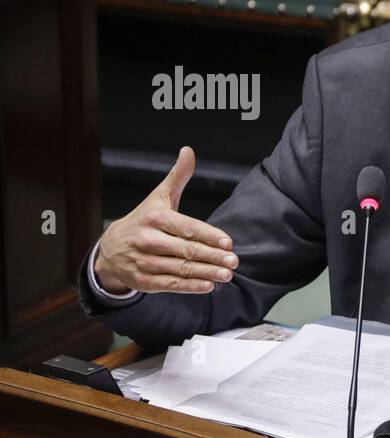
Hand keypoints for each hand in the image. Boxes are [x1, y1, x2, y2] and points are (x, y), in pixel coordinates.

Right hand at [93, 146, 238, 294]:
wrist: (109, 249)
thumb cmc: (143, 221)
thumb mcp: (158, 197)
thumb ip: (177, 177)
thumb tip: (188, 151)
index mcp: (155, 218)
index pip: (187, 228)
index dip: (208, 236)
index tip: (228, 242)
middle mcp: (148, 240)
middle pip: (186, 250)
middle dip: (212, 256)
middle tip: (233, 261)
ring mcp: (144, 261)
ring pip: (180, 268)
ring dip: (205, 273)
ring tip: (227, 274)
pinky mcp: (143, 280)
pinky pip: (169, 284)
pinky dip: (189, 286)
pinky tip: (208, 285)